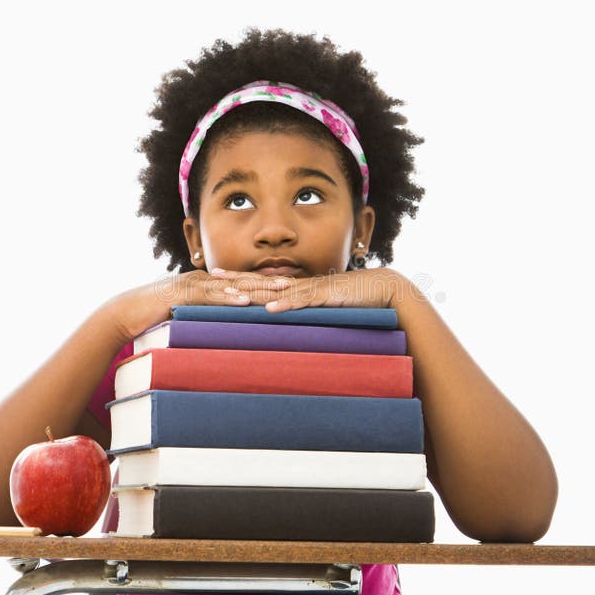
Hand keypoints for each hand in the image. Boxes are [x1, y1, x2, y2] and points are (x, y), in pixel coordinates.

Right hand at [107, 269, 292, 340]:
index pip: (239, 283)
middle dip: (266, 281)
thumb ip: (205, 318)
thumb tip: (223, 330)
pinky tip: (243, 300)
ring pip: (229, 285)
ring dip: (254, 286)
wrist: (126, 313)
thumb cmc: (156, 318)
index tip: (285, 286)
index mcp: (205, 284)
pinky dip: (227, 297)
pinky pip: (208, 296)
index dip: (262, 284)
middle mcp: (202, 280)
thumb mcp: (187, 317)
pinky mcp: (181, 295)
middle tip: (291, 283)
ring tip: (278, 288)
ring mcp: (192, 284)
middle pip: (240, 280)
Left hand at [210, 267, 404, 311]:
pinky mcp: (327, 297)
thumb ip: (307, 309)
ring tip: (232, 293)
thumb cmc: (354, 299)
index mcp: (299, 286)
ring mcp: (313, 289)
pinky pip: (304, 301)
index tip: (219, 277)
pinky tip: (271, 309)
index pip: (264, 281)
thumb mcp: (324, 305)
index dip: (241, 278)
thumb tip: (291, 319)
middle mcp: (302, 284)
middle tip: (212, 275)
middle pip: (264, 281)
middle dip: (238, 278)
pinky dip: (287, 305)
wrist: (382, 289)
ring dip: (256, 292)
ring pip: (279, 291)